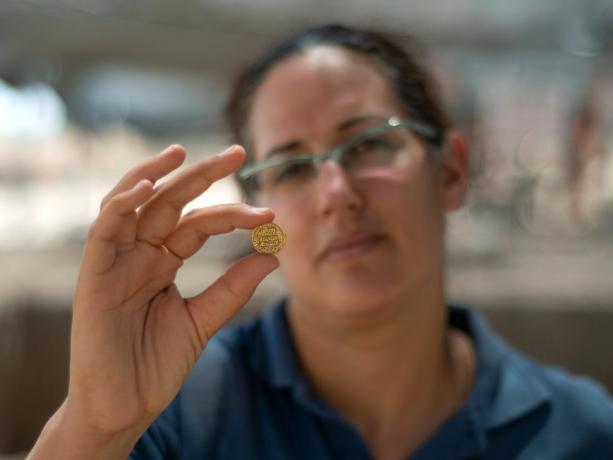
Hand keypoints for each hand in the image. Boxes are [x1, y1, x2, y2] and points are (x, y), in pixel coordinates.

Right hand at [65, 144, 277, 436]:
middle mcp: (140, 253)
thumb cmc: (157, 363)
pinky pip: (104, 230)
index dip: (234, 216)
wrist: (125, 406)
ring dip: (155, 174)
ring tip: (183, 153)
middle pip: (171, 202)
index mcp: (164, 261)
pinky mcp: (93, 275)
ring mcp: (116, 260)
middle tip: (238, 152)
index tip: (270, 217)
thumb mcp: (204, 319)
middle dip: (201, 174)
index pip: (201, 224)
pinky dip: (122, 205)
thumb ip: (234, 288)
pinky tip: (149, 189)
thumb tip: (274, 254)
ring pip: (132, 203)